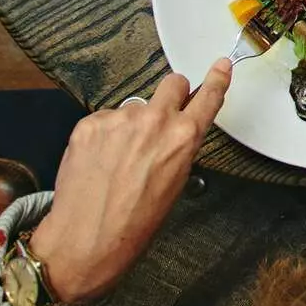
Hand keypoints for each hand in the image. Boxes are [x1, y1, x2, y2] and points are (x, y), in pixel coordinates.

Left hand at [29, 60, 231, 303]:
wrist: (84, 241)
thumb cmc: (134, 223)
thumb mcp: (175, 184)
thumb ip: (180, 146)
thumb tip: (177, 130)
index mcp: (182, 138)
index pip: (207, 97)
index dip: (216, 79)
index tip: (220, 65)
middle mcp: (153, 121)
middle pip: (172, 83)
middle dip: (171, 96)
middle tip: (160, 121)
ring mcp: (118, 119)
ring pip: (135, 105)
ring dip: (132, 123)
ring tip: (118, 159)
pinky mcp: (89, 123)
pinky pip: (106, 118)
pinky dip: (105, 135)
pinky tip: (99, 161)